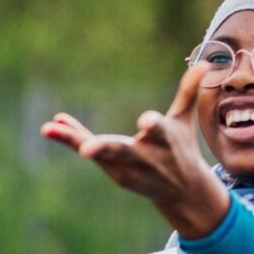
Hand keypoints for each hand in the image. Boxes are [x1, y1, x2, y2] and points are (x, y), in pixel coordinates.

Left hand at [42, 62, 230, 239]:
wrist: (180, 190)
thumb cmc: (180, 147)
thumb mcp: (184, 120)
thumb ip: (189, 92)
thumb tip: (206, 63)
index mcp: (164, 140)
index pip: (159, 130)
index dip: (152, 125)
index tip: (146, 121)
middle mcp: (142, 156)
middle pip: (120, 150)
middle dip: (104, 148)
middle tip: (85, 149)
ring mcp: (123, 166)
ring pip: (97, 151)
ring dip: (73, 139)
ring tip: (48, 128)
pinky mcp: (110, 171)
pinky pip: (87, 150)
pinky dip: (70, 138)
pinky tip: (51, 127)